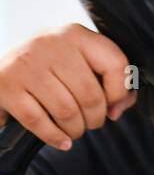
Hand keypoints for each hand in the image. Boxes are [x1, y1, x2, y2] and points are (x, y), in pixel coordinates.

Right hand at [0, 22, 136, 151]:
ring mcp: (27, 64)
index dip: (120, 92)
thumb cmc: (51, 71)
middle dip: (95, 118)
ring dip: (76, 129)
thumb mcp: (81, 65)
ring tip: (74, 129)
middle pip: (90, 94)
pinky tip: (62, 139)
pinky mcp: (8, 86)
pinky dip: (55, 137)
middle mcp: (50, 44)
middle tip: (90, 122)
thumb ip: (112, 84)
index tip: (113, 104)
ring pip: (66, 111)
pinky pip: (39, 122)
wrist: (3, 69)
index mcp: (75, 35)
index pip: (114, 63)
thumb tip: (117, 108)